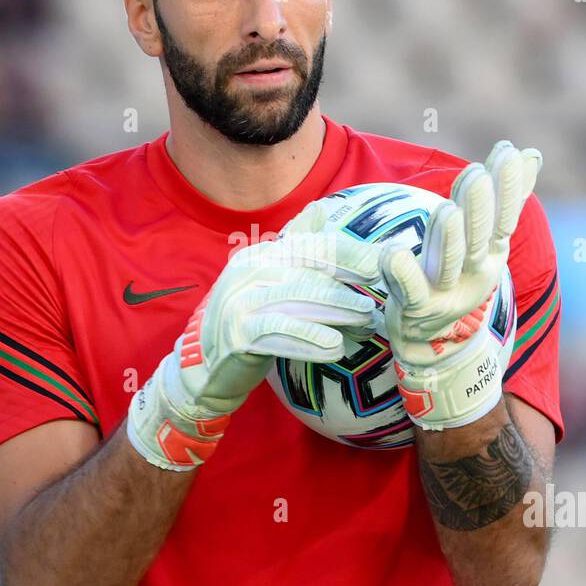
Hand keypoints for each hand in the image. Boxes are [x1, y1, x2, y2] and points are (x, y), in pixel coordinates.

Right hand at [127, 233, 381, 470]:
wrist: (203, 368)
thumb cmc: (249, 325)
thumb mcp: (270, 284)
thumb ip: (298, 257)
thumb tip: (327, 218)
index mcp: (260, 255)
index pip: (313, 246)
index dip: (350, 255)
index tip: (381, 266)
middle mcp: (249, 272)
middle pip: (310, 272)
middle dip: (348, 285)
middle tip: (378, 300)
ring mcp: (241, 302)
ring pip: (300, 301)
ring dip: (338, 312)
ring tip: (365, 321)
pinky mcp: (238, 334)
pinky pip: (283, 334)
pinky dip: (312, 341)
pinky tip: (336, 348)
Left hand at [381, 141, 541, 429]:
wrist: (432, 336)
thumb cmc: (458, 274)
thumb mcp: (487, 238)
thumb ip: (506, 197)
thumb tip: (530, 153)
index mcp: (491, 251)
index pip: (504, 216)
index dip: (508, 187)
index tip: (507, 152)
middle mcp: (474, 271)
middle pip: (478, 238)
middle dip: (479, 207)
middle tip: (477, 174)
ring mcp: (445, 292)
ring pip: (448, 263)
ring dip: (448, 239)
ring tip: (447, 211)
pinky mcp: (415, 308)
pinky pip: (409, 291)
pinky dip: (400, 274)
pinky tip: (390, 253)